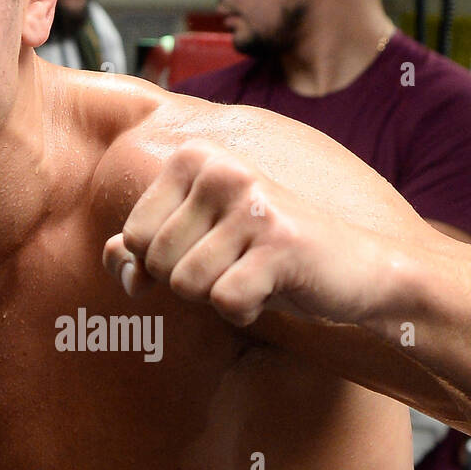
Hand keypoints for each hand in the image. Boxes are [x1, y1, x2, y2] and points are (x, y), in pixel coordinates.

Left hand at [102, 141, 390, 328]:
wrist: (360, 271)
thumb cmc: (270, 256)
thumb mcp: (202, 244)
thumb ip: (145, 247)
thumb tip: (111, 258)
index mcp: (195, 157)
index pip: (131, 235)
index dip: (159, 265)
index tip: (203, 255)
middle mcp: (222, 169)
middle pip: (156, 261)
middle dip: (191, 281)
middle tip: (236, 265)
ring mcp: (252, 204)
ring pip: (186, 284)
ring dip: (219, 296)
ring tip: (254, 275)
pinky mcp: (280, 243)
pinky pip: (224, 302)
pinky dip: (244, 312)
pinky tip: (272, 290)